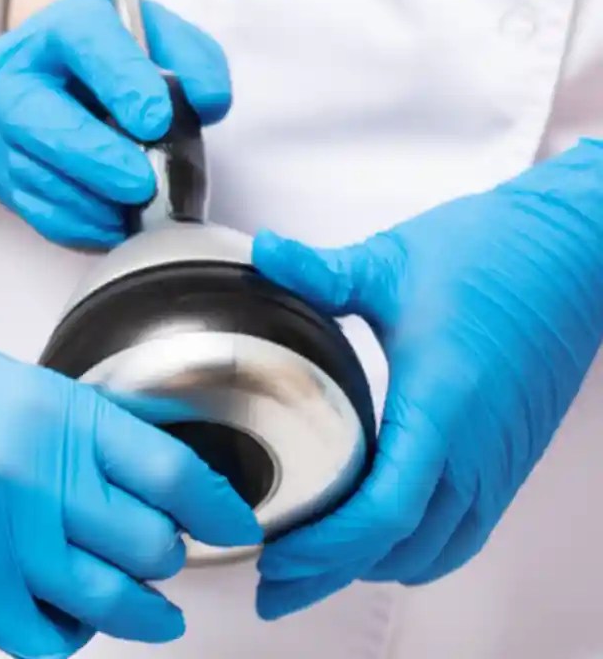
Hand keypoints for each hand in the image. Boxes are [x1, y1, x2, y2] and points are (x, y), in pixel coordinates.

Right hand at [0, 0, 231, 247]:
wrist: (59, 76)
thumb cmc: (112, 58)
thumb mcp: (159, 37)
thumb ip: (193, 59)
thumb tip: (210, 102)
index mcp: (58, 29)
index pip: (84, 43)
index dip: (121, 82)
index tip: (157, 118)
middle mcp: (15, 76)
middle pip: (35, 117)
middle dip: (92, 156)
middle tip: (141, 184)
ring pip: (32, 173)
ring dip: (88, 201)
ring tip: (134, 209)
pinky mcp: (1, 175)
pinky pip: (33, 210)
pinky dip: (77, 226)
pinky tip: (113, 225)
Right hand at [0, 342, 261, 658]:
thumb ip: (75, 413)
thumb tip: (144, 442)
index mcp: (50, 416)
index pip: (172, 470)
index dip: (217, 505)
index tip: (234, 521)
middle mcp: (36, 483)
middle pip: (154, 544)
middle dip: (176, 555)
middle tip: (175, 552)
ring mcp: (4, 547)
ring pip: (118, 603)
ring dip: (149, 613)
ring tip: (157, 610)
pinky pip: (54, 640)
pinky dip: (78, 637)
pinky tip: (78, 619)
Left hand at [249, 138, 602, 619]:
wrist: (572, 250)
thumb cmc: (493, 252)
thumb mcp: (393, 260)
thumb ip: (323, 271)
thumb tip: (263, 252)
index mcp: (441, 403)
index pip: (386, 507)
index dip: (329, 545)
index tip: (276, 555)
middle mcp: (475, 448)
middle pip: (400, 547)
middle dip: (331, 574)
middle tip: (272, 585)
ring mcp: (497, 461)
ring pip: (433, 550)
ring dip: (372, 566)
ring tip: (310, 568)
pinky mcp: (507, 461)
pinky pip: (463, 534)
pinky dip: (415, 553)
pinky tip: (375, 544)